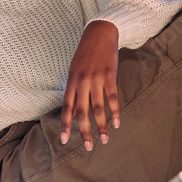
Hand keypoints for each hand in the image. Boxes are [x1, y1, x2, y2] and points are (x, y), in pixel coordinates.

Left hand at [61, 20, 119, 150]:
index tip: (64, 141)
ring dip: (102, 126)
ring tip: (105, 140)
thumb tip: (72, 112)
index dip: (65, 125)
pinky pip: (112, 98)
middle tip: (88, 147)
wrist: (99, 34)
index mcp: (71, 82)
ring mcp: (96, 79)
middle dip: (85, 132)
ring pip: (98, 108)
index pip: (66, 108)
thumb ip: (74, 91)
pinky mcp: (109, 76)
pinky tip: (117, 123)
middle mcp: (81, 82)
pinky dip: (115, 112)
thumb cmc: (85, 55)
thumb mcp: (74, 71)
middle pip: (82, 112)